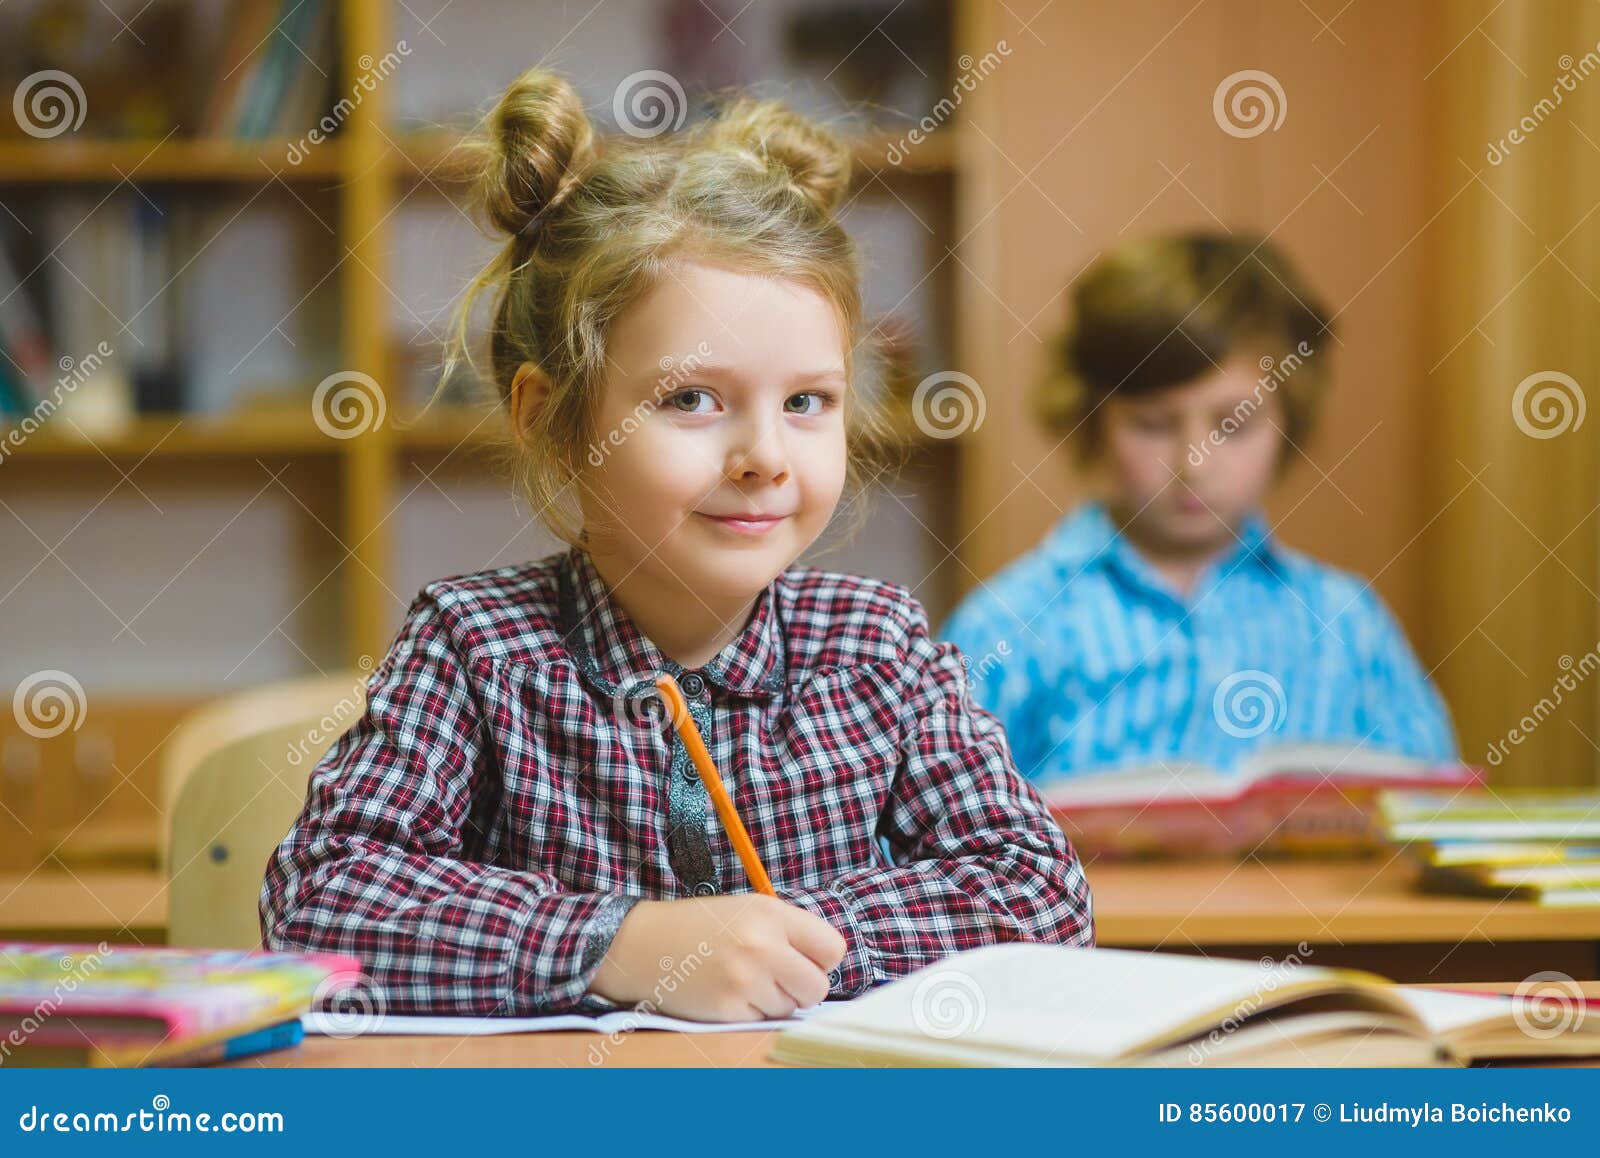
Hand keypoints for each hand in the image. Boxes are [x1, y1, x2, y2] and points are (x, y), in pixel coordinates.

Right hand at [586, 894, 845, 1020]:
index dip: (822, 959)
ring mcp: (745, 979)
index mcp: (770, 913)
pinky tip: (727, 993)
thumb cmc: (699, 926)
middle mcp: (762, 945)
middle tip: (777, 978)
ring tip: (742, 980)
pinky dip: (750, 1013)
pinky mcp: (728, 1009)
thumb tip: (826, 966)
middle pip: (817, 986)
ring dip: (773, 1001)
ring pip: (790, 1008)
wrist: (641, 945)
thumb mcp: (746, 909)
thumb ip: (788, 931)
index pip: (832, 947)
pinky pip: (762, 1021)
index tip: (806, 960)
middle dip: (802, 988)